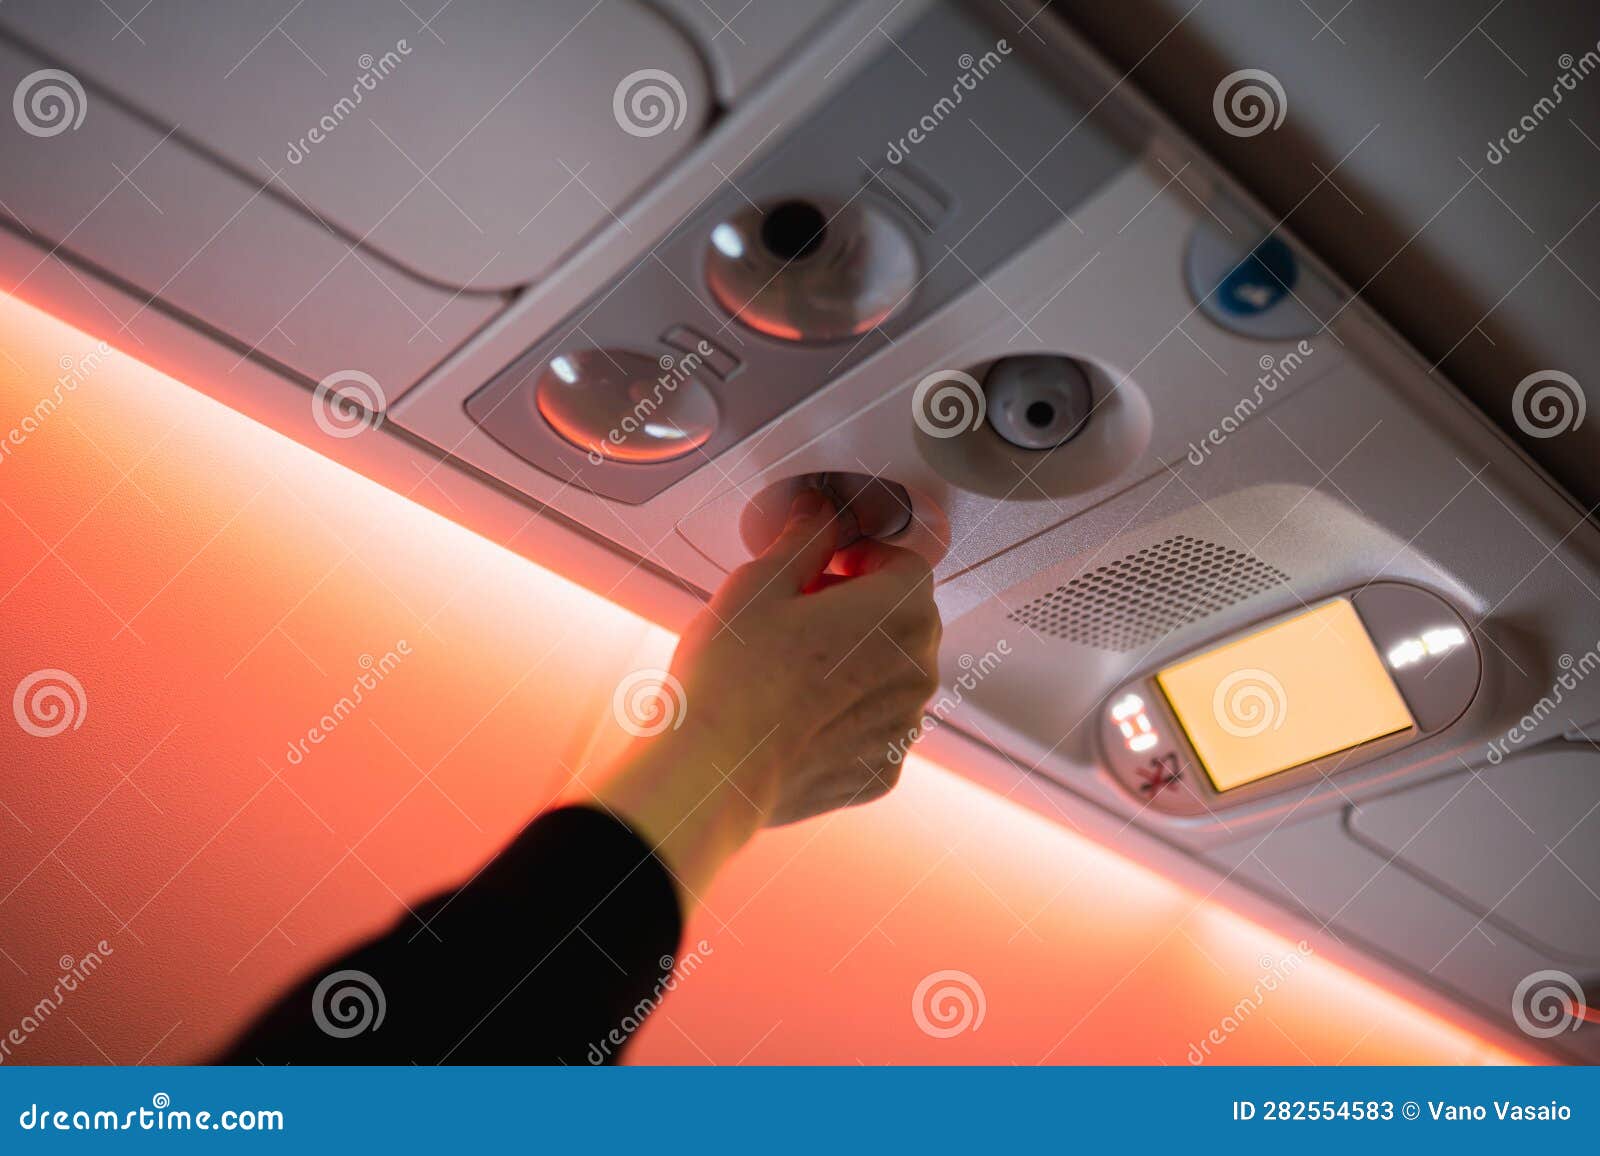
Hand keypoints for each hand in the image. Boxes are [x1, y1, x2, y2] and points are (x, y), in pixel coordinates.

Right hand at [590, 490, 940, 901]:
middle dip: (861, 607)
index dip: (859, 558)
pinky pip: (875, 727)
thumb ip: (805, 537)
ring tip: (791, 668)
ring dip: (857, 662)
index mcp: (901, 613)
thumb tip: (821, 512)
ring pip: (891, 675)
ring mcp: (902, 728)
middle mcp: (918, 672)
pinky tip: (797, 714)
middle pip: (905, 618)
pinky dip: (847, 715)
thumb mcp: (761, 583)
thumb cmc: (733, 679)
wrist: (713, 772)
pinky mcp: (882, 771)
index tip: (823, 567)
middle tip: (798, 614)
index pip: (905, 562)